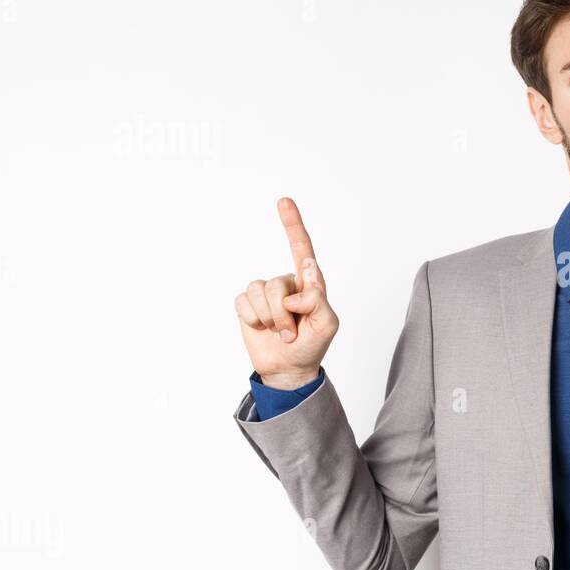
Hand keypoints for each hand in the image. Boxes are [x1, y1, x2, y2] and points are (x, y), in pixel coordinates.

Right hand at [234, 197, 339, 386]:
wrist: (288, 368)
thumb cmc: (312, 345)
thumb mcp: (326, 325)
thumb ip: (318, 299)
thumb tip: (300, 280)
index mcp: (309, 283)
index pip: (301, 248)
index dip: (292, 224)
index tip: (283, 201)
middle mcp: (286, 282)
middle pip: (276, 284)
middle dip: (282, 315)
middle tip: (292, 332)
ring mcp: (265, 293)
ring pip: (259, 293)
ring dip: (269, 320)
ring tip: (280, 333)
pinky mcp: (247, 304)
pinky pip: (243, 303)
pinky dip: (253, 320)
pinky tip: (262, 329)